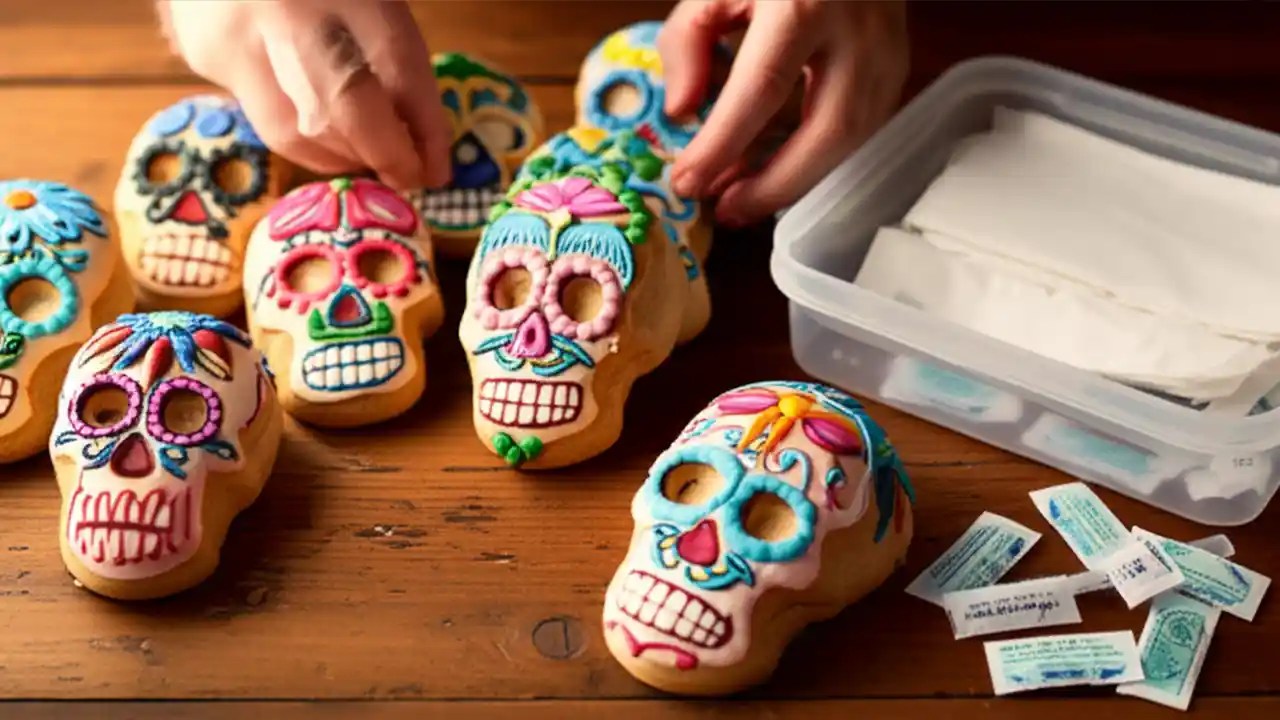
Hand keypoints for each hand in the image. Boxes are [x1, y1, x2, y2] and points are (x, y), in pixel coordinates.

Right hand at [157, 0, 450, 190]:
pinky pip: (261, 116)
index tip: (437, 166)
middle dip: (382, 154)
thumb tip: (419, 138)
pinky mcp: (205, 54)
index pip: (396, 62)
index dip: (423, 126)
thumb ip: (388, 48)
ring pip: (292, 131)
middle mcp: (282, 9)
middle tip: (408, 177)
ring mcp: (234, 35)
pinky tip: (320, 128)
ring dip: (340, 157)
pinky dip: (300, 134)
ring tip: (366, 156)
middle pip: (341, 106)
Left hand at [659, 0, 908, 224]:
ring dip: (797, 180)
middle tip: (726, 212)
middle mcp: (857, 31)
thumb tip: (681, 111)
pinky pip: (862, 129)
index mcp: (803, 3)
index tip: (687, 181)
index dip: (723, 143)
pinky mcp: (899, 65)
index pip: (761, 88)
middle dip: (775, 185)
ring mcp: (888, 50)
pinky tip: (779, 169)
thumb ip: (690, 39)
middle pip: (828, 131)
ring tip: (744, 199)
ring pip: (853, 140)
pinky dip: (818, 159)